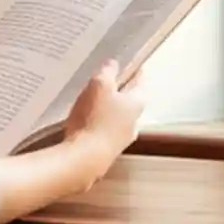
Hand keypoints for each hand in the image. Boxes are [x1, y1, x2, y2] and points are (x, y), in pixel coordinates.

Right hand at [63, 60, 145, 186]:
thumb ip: (107, 72)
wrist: (83, 161)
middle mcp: (135, 122)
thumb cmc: (94, 119)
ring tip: (91, 101)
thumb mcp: (99, 86)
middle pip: (130, 100)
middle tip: (105, 81)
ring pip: (117, 118)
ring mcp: (122, 139)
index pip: (140, 81)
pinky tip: (84, 123)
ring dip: (107, 110)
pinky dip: (97, 125)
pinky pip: (104, 132)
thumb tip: (114, 64)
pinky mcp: (107, 152)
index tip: (127, 62)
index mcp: (138, 103)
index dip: (134, 70)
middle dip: (119, 91)